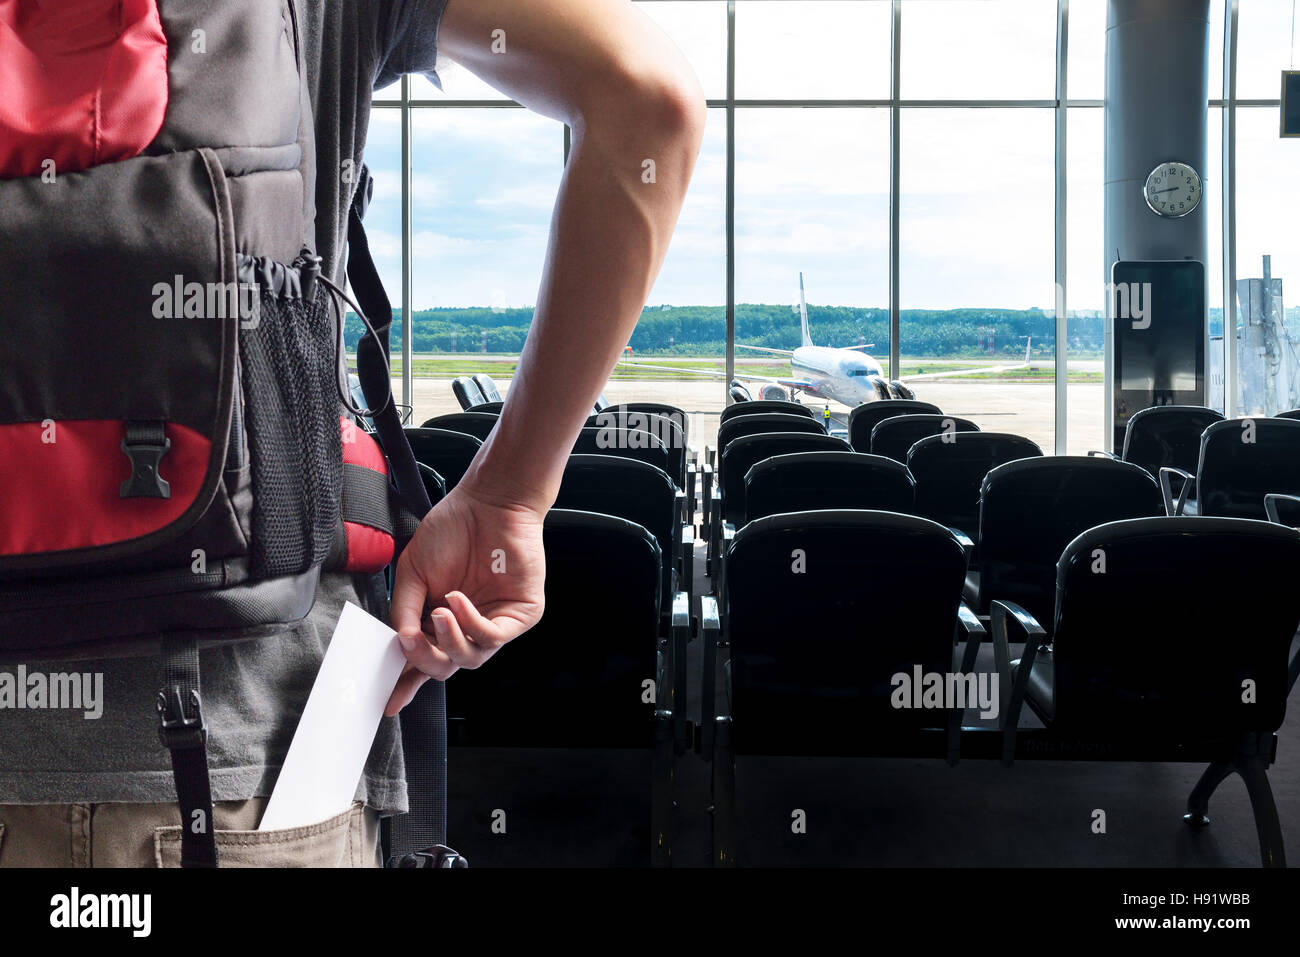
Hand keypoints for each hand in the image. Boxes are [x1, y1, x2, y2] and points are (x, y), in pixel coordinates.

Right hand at [384, 483, 546, 714]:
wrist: (490, 502)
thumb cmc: (452, 530)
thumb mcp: (412, 572)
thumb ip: (404, 611)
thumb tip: (401, 644)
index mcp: (440, 620)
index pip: (424, 659)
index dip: (406, 682)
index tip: (387, 701)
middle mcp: (467, 626)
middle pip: (445, 666)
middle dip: (424, 661)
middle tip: (410, 643)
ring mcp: (494, 622)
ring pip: (470, 658)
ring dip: (448, 641)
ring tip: (439, 611)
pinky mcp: (519, 616)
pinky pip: (493, 637)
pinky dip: (471, 625)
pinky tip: (457, 601)